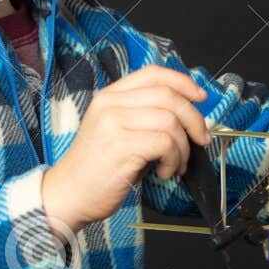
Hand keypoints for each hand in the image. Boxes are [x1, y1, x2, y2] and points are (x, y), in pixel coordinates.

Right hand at [41, 65, 210, 234]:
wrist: (68, 194)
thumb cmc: (96, 169)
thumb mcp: (116, 132)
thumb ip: (144, 117)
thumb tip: (187, 117)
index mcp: (110, 96)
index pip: (153, 74)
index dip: (183, 82)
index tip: (200, 98)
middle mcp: (110, 104)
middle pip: (168, 96)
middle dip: (194, 119)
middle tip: (200, 140)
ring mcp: (114, 123)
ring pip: (170, 121)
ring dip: (183, 147)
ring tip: (176, 164)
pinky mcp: (121, 145)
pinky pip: (165, 143)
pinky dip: (174, 160)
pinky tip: (164, 172)